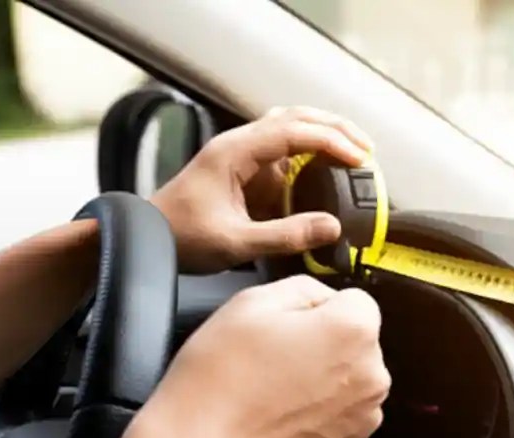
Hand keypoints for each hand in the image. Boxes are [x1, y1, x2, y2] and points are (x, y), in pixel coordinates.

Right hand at [131, 275, 389, 437]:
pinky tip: (282, 427)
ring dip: (326, 388)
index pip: (356, 304)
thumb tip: (327, 301)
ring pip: (351, 389)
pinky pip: (341, 427)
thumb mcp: (251, 302)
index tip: (287, 330)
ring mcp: (365, 421)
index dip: (319, 311)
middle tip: (275, 365)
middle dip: (327, 350)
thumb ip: (304, 289)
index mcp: (355, 331)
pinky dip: (320, 425)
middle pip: (358, 349)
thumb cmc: (221, 376)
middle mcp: (374, 376)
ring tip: (276, 399)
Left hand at [150, 106, 372, 273]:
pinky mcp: (247, 172)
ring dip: (325, 135)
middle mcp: (240, 145)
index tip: (360, 158)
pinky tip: (329, 170)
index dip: (332, 141)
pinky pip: (286, 152)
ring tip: (355, 152)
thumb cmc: (179, 236)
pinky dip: (312, 154)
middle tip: (367, 149)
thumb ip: (285, 236)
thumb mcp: (236, 243)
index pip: (294, 131)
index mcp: (234, 151)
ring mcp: (243, 155)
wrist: (146, 238)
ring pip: (291, 128)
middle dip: (336, 128)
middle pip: (296, 117)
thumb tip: (331, 227)